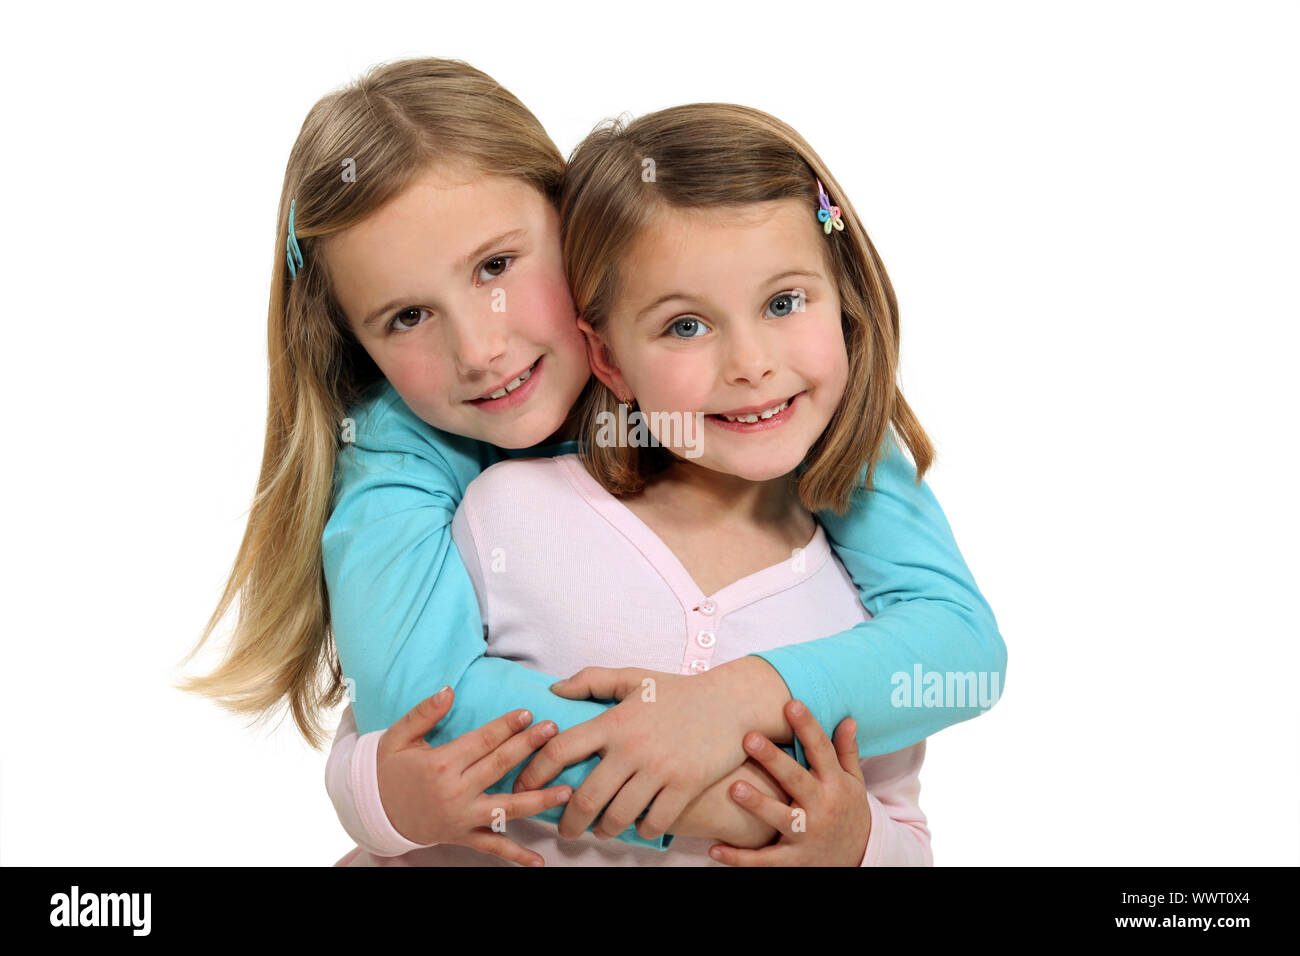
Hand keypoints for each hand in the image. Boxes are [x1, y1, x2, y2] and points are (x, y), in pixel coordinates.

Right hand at [376, 687, 573, 866]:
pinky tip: (539, 861)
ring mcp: (461, 817)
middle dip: (529, 747)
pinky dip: (515, 856)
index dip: (507, 726)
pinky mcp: (461, 836)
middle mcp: (454, 792)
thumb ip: (424, 713)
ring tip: (567, 792)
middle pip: (499, 766)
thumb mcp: (398, 737)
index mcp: (440, 764)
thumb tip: (449, 690)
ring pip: (506, 808)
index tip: (529, 713)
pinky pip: (491, 847)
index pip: (482, 741)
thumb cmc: (387, 769)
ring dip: (539, 800)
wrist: (371, 811)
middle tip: (554, 731)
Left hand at [512, 661, 789, 841]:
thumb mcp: (634, 678)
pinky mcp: (685, 786)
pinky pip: (653, 822)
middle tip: (565, 830)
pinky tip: (637, 825)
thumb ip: (592, 680)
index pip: (560, 749)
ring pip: (617, 816)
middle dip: (568, 821)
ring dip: (603, 830)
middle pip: (585, 797)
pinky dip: (641, 829)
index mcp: (614, 721)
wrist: (731, 703)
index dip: (535, 772)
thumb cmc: (680, 690)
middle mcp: (632, 748)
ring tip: (599, 830)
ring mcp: (659, 770)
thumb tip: (554, 690)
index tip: (524, 787)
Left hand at [708, 701, 870, 866]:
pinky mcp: (793, 861)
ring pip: (780, 819)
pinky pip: (764, 860)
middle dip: (774, 760)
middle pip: (796, 780)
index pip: (822, 751)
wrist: (860, 860)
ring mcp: (807, 836)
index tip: (791, 704)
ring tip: (734, 787)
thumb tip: (846, 718)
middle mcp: (822, 808)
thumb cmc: (848, 812)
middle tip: (749, 738)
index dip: (808, 728)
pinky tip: (714, 848)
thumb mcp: (854, 783)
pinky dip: (740, 858)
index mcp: (835, 784)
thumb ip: (846, 752)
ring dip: (758, 804)